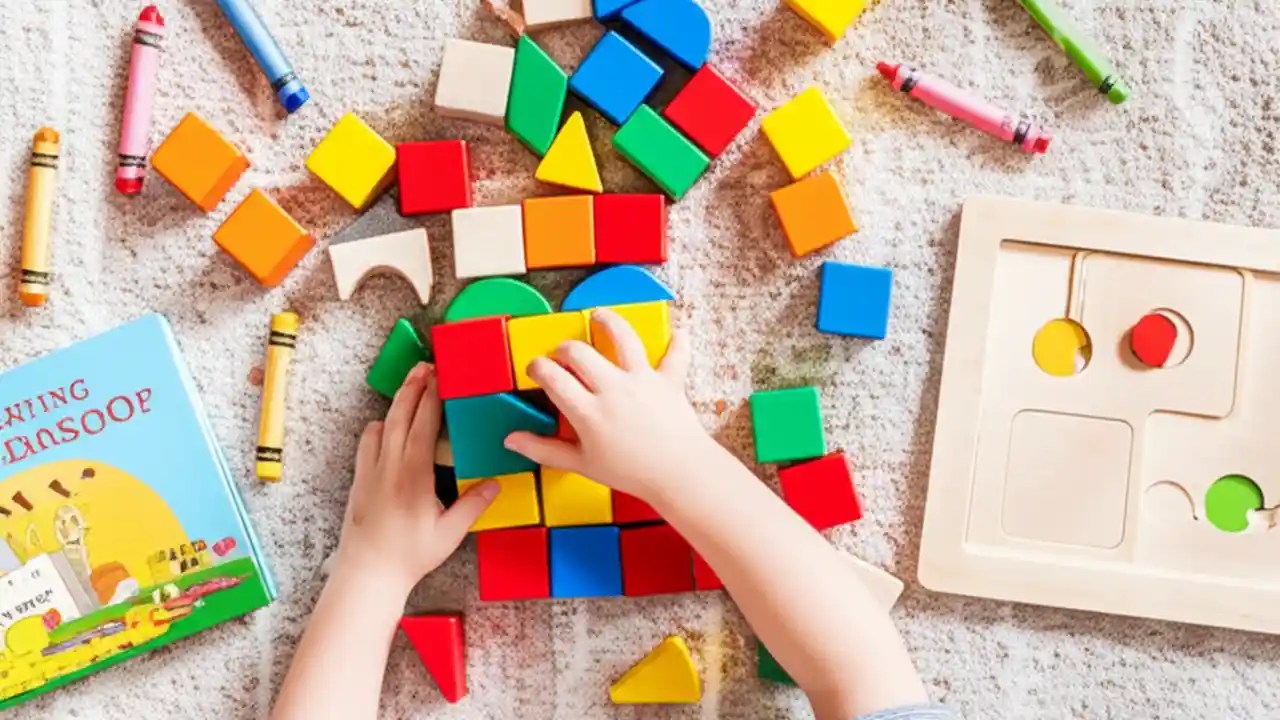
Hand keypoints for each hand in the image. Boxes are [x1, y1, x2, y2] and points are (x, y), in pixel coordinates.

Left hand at [332, 363, 496, 596]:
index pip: (423, 425)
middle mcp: (389, 467)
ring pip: (381, 425)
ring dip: (397, 404)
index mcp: (413, 476)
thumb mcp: (449, 534)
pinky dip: (379, 427)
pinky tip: (388, 426)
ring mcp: (370, 472)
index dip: (432, 398)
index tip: (440, 377)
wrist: (367, 574)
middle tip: (424, 366)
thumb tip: (496, 483)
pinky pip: (367, 443)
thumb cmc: (409, 557)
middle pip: (400, 415)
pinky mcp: (359, 480)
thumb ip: (473, 505)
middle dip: (412, 387)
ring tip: (411, 387)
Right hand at [504, 309, 715, 501]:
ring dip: (608, 322)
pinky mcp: (668, 380)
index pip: (552, 377)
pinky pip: (674, 353)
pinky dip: (677, 341)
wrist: (679, 475)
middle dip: (564, 348)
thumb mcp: (581, 464)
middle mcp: (612, 388)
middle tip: (562, 354)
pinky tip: (677, 331)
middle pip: (579, 352)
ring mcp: (641, 380)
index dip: (538, 367)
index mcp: (588, 411)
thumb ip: (544, 449)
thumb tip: (511, 440)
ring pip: (622, 337)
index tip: (536, 368)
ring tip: (598, 316)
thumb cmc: (630, 473)